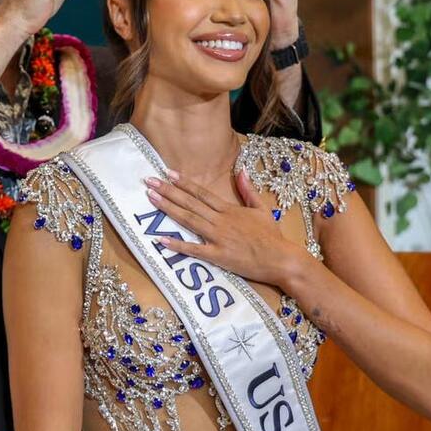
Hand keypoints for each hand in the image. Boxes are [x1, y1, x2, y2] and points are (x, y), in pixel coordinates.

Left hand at [144, 169, 310, 286]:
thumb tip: (241, 170)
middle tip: (149, 182)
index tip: (167, 173)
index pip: (202, 193)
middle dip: (168, 191)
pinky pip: (194, 250)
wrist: (281, 259)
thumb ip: (249, 190)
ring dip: (169, 209)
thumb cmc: (272, 236)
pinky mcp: (218, 256)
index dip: (183, 183)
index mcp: (230, 210)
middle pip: (190, 203)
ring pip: (189, 220)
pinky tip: (161, 240)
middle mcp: (221, 221)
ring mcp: (219, 238)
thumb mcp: (262, 209)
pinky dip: (178, 245)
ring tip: (152, 199)